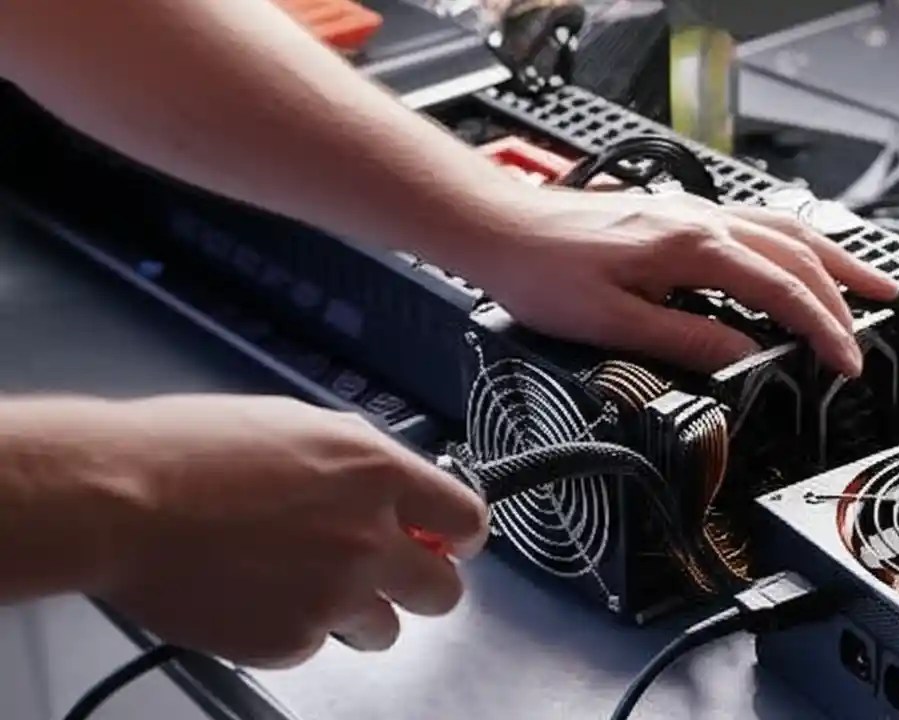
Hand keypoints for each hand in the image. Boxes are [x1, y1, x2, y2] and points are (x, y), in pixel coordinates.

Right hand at [85, 395, 487, 667]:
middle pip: (444, 591)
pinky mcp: (290, 642)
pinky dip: (296, 627)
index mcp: (377, 475)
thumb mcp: (300, 426)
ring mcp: (332, 597)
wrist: (119, 502)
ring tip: (305, 582)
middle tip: (394, 574)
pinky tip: (257, 593)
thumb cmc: (191, 452)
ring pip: (385, 629)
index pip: (465, 518)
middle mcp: (368, 540)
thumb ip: (363, 464)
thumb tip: (396, 486)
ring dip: (361, 611)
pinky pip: (317, 644)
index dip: (461, 533)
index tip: (451, 540)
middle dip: (424, 583)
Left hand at [461, 188, 898, 375]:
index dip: (822, 328)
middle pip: (798, 252)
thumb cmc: (544, 274)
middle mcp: (703, 220)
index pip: (781, 288)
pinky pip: (759, 223)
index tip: (848, 362)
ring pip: (786, 228)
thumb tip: (747, 359)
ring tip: (871, 282)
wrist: (504, 230)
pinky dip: (796, 243)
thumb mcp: (614, 323)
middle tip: (882, 324)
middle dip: (846, 292)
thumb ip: (687, 340)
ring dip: (834, 257)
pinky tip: (803, 257)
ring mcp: (694, 213)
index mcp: (693, 245)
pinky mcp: (681, 216)